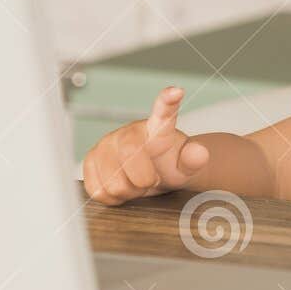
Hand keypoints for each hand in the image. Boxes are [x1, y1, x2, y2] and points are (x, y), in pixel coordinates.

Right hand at [82, 86, 210, 205]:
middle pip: (129, 154)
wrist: (149, 176)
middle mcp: (128, 132)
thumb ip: (193, 160)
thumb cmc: (168, 166)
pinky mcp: (90, 160)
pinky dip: (113, 198)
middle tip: (150, 179)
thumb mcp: (185, 167)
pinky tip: (121, 186)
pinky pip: (99, 190)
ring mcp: (106, 144)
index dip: (167, 102)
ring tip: (135, 182)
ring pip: (113, 181)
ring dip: (128, 190)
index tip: (176, 92)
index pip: (163, 113)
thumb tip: (200, 152)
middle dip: (143, 178)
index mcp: (157, 128)